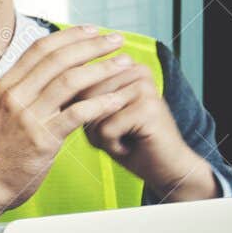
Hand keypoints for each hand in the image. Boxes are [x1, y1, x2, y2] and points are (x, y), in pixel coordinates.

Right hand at [0, 25, 132, 232]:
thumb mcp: (7, 112)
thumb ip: (29, 91)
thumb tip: (60, 73)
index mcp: (6, 85)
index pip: (40, 48)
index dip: (70, 35)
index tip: (92, 31)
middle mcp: (14, 95)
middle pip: (59, 58)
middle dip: (92, 45)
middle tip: (115, 40)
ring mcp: (27, 116)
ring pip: (71, 81)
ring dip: (103, 69)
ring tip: (124, 64)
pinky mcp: (42, 139)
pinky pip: (77, 114)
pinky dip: (101, 103)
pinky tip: (117, 98)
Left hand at [72, 61, 219, 201]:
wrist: (164, 167)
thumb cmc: (128, 142)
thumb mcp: (97, 115)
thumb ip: (81, 98)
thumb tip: (67, 90)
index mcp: (123, 66)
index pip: (78, 84)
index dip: (83, 111)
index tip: (109, 121)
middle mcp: (136, 70)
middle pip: (84, 97)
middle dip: (91, 124)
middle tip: (118, 133)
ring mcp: (144, 86)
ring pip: (94, 113)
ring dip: (101, 136)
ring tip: (124, 137)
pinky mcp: (149, 106)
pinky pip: (106, 129)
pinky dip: (112, 145)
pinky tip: (130, 146)